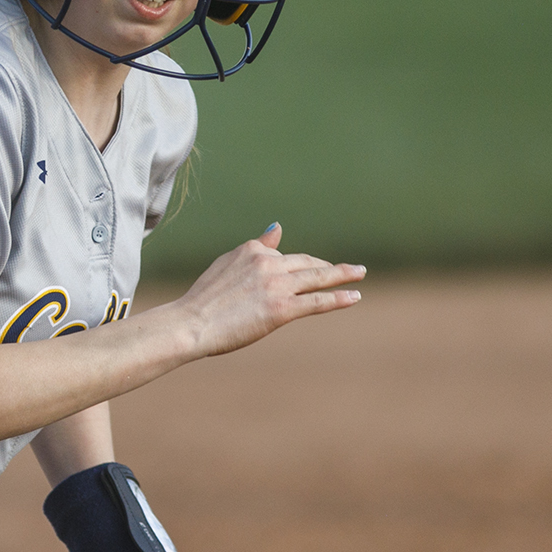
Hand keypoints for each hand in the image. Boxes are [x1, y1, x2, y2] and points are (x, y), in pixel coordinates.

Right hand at [171, 223, 363, 358]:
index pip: (283, 255)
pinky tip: (354, 296)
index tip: (308, 270)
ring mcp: (277, 285)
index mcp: (252, 250)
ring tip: (359, 273)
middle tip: (349, 269)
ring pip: (318, 277)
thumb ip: (255, 247)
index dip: (298, 265)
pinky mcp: (282, 308)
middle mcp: (268, 262)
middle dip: (329, 266)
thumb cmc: (202, 300)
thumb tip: (276, 227)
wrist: (191, 323)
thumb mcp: (227, 264)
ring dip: (343, 274)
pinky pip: (318, 301)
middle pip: (307, 263)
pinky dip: (339, 297)